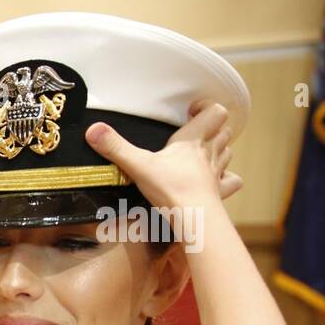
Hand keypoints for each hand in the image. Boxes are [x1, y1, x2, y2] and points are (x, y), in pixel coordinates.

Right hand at [84, 100, 242, 210]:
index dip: (207, 107)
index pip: (215, 112)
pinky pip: (232, 180)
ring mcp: (217, 172)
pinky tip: (217, 180)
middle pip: (224, 131)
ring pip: (227, 152)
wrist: (193, 217)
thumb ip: (116, 148)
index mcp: (193, 140)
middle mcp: (209, 152)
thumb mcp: (137, 165)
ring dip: (219, 149)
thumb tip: (92, 129)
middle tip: (195, 132)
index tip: (191, 111)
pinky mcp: (221, 192)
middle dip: (212, 128)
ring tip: (203, 153)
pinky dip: (228, 177)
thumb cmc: (169, 188)